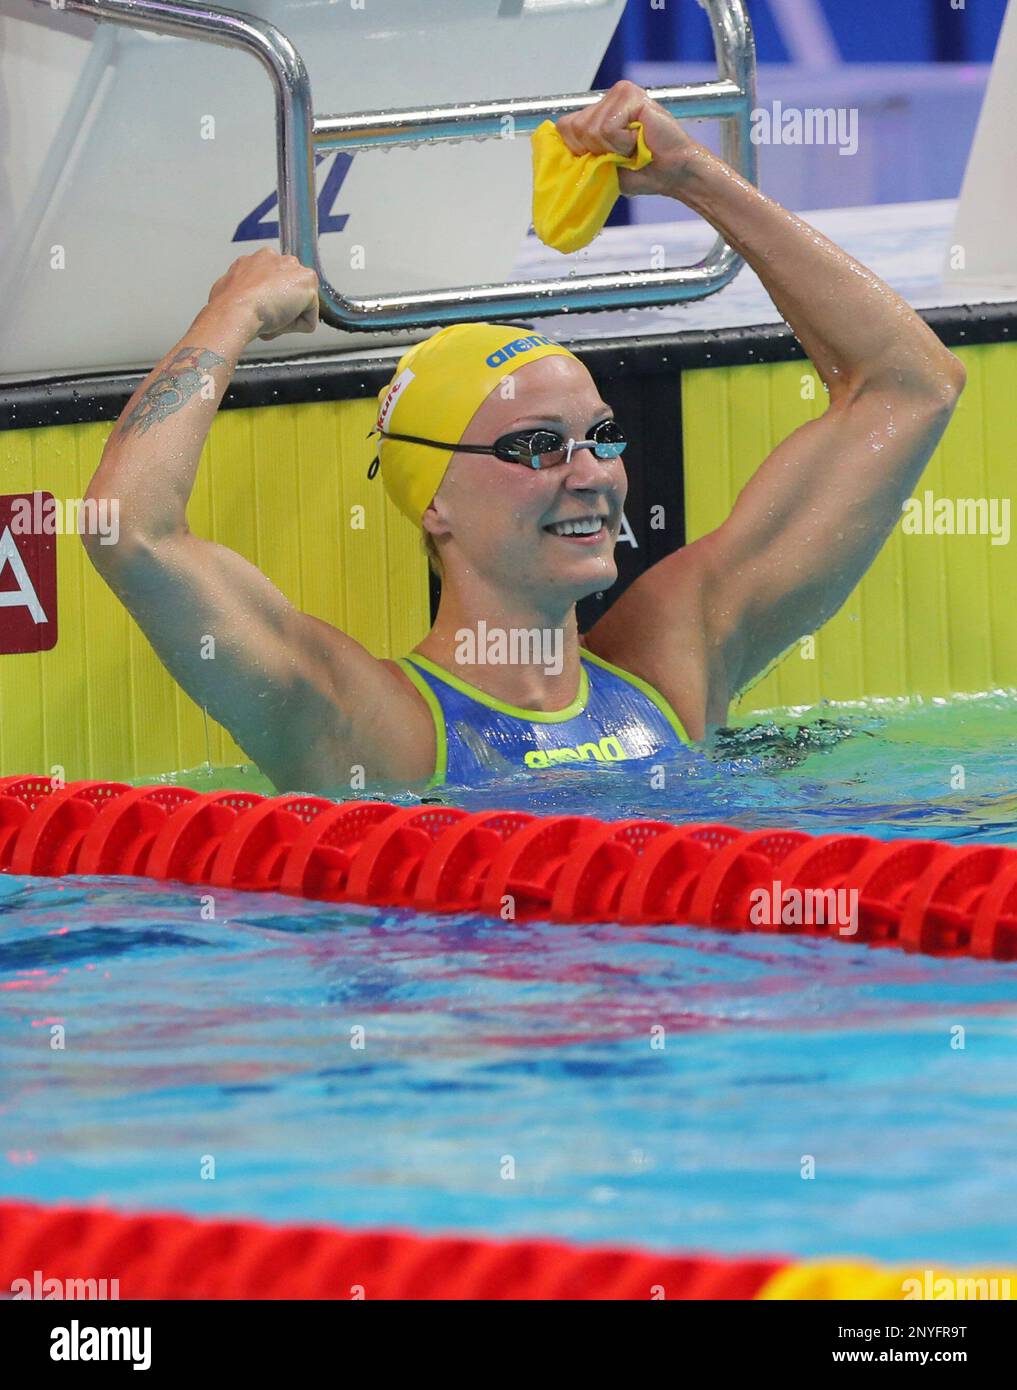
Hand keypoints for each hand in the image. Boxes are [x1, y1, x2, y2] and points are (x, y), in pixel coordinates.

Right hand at [207, 248, 319, 341]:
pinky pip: (308, 320)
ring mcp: (293, 268)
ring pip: (299, 306)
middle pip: (289, 294)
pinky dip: (294, 328)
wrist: (235, 311)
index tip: (256, 310)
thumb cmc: (226, 304)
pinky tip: (278, 322)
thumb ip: (243, 287)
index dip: (267, 303)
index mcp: (257, 259)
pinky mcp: (308, 282)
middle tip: (264, 316)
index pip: (274, 285)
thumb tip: (241, 296)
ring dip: (287, 319)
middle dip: (282, 308)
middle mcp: (277, 258)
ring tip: (269, 319)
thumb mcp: (228, 287)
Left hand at [554, 79, 700, 197]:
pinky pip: (607, 128)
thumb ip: (580, 155)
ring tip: (633, 147)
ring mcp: (619, 93)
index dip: (577, 150)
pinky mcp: (630, 95)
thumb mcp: (602, 167)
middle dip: (595, 151)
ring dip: (612, 149)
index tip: (603, 159)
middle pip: (573, 128)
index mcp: (598, 113)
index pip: (564, 127)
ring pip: (590, 130)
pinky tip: (639, 140)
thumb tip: (552, 153)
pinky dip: (622, 143)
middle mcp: (607, 98)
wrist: (673, 174)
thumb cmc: (642, 172)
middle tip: (622, 153)